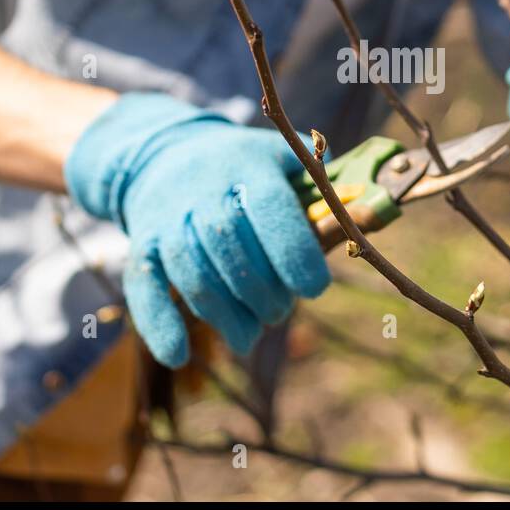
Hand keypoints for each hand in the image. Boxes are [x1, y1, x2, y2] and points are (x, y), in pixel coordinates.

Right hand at [65, 93, 328, 366]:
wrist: (161, 153)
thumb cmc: (241, 166)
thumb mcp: (280, 159)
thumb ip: (320, 187)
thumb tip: (369, 210)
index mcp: (246, 166)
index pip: (271, 209)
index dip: (294, 253)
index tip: (315, 289)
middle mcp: (202, 191)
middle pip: (231, 247)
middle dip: (261, 291)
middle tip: (279, 313)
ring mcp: (166, 219)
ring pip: (193, 272)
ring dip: (223, 315)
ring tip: (249, 338)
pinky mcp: (141, 244)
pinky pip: (144, 287)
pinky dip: (159, 324)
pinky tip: (179, 356)